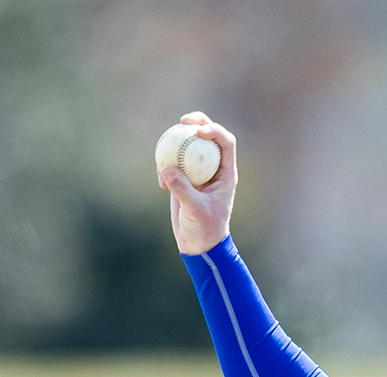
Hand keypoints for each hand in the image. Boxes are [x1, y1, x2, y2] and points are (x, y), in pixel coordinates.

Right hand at [159, 112, 236, 254]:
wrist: (198, 244)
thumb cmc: (205, 229)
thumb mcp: (195, 210)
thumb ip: (182, 189)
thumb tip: (166, 167)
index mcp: (225, 173)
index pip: (226, 143)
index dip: (215, 130)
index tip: (198, 130)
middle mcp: (213, 168)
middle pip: (207, 137)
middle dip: (197, 122)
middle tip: (182, 121)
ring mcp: (197, 172)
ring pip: (188, 146)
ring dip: (175, 144)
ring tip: (163, 155)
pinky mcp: (183, 179)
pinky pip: (172, 162)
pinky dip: (164, 167)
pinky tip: (161, 183)